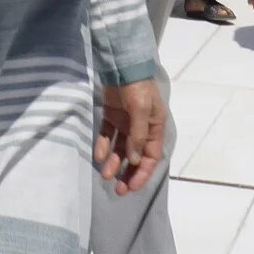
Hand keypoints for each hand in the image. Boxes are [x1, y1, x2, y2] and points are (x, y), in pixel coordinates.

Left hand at [95, 80, 165, 194]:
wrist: (122, 65)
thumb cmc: (138, 87)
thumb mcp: (143, 110)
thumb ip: (138, 136)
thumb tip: (134, 160)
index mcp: (155, 128)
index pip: (151, 157)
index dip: (142, 174)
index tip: (131, 187)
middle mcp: (141, 129)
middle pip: (135, 157)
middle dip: (127, 173)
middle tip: (117, 189)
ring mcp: (125, 123)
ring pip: (120, 149)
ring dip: (114, 162)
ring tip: (105, 174)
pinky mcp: (111, 116)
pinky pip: (107, 136)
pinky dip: (103, 146)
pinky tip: (98, 155)